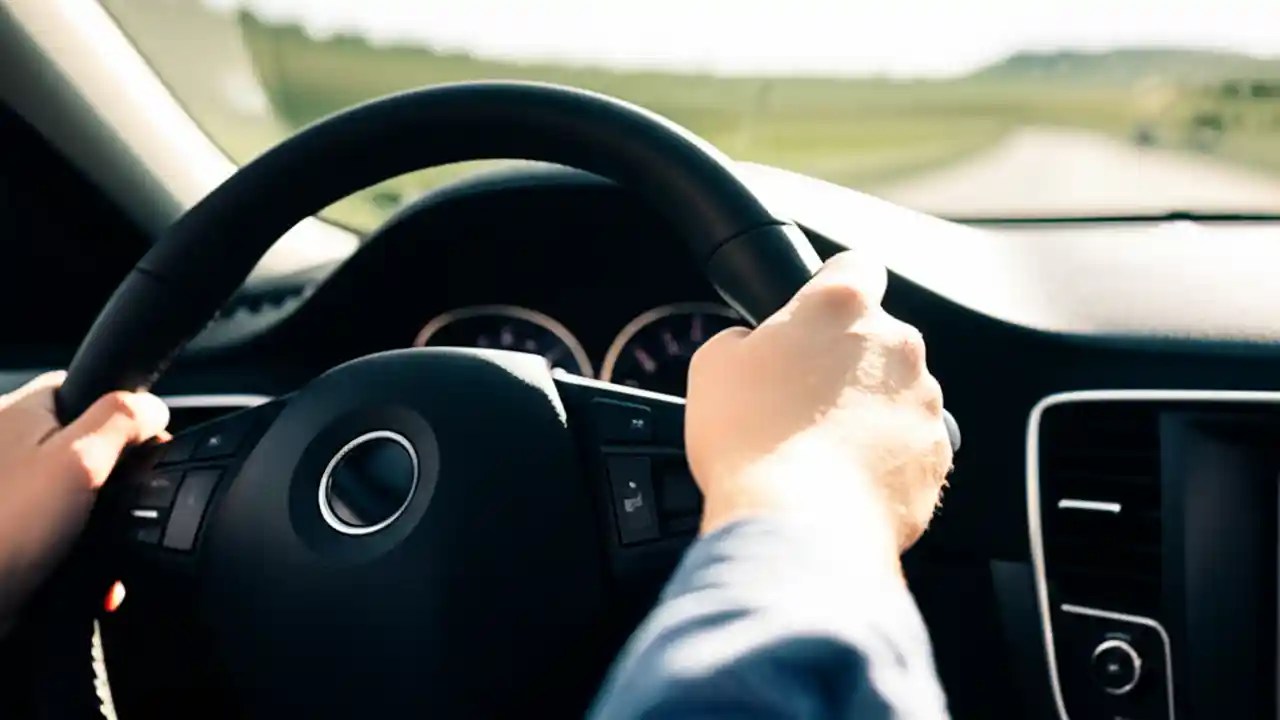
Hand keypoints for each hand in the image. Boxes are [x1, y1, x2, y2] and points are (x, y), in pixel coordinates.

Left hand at [0, 372, 168, 633]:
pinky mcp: (13, 531)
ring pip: (78, 493)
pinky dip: (83, 552)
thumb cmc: (7, 527)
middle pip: (88, 443)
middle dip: (118, 482)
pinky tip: (92, 575)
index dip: (124, 415)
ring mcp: (10, 490)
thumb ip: (123, 420)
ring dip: (104, 524)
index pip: (86, 388)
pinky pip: (62, 530)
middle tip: (127, 509)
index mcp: (19, 412)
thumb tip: (154, 408)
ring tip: (109, 550)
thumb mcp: (81, 460)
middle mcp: (8, 445)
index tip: (144, 450)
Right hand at [686, 252, 951, 562]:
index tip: (818, 314)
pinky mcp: (937, 455)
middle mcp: (895, 344)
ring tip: (819, 451)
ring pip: (896, 394)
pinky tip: (842, 481)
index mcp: (840, 306)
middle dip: (846, 364)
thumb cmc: (752, 442)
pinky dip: (885, 459)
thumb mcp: (712, 366)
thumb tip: (752, 348)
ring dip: (867, 413)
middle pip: (877, 338)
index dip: (832, 287)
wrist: (797, 526)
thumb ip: (742, 339)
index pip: (854, 265)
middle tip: (800, 402)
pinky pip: (910, 446)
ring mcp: (924, 401)